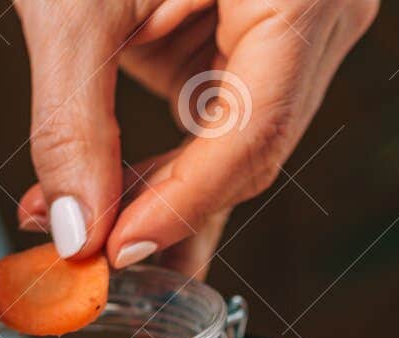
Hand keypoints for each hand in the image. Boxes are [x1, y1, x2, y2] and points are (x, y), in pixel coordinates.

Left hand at [12, 0, 377, 276]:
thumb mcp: (78, 2)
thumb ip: (72, 121)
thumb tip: (76, 229)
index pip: (256, 129)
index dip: (186, 202)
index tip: (118, 250)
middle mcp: (326, 11)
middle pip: (255, 145)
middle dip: (167, 205)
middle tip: (91, 253)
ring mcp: (305, 23)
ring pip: (242, 138)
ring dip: (161, 185)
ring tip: (77, 217)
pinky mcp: (268, 29)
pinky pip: (229, 110)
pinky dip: (169, 150)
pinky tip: (109, 184)